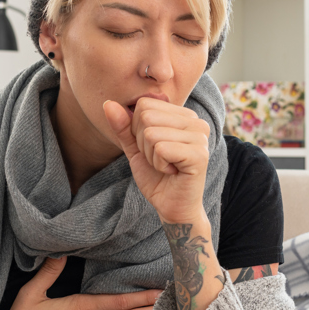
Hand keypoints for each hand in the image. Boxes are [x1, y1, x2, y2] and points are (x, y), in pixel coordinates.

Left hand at [103, 98, 210, 222]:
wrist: (172, 206)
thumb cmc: (156, 176)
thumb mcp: (134, 148)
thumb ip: (123, 126)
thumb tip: (108, 103)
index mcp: (183, 115)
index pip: (144, 105)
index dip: (138, 130)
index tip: (153, 149)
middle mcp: (196, 121)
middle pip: (147, 117)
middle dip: (143, 144)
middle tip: (160, 160)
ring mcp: (200, 137)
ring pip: (151, 133)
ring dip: (151, 156)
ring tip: (166, 166)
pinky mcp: (200, 154)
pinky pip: (161, 149)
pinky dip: (159, 165)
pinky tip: (173, 172)